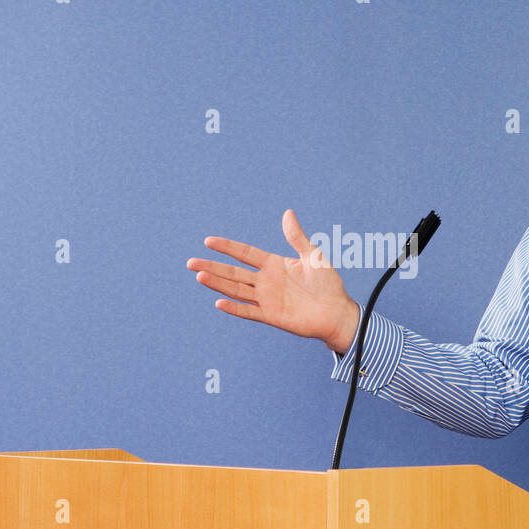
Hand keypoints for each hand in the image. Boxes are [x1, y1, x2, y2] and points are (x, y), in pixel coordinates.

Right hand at [186, 209, 360, 353]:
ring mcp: (267, 299)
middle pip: (233, 272)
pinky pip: (249, 311)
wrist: (337, 312)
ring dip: (217, 284)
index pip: (244, 254)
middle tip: (190, 262)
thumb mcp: (313, 256)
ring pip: (236, 289)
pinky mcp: (272, 316)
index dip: (227, 247)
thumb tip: (287, 213)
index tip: (208, 241)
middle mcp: (266, 282)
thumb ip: (296, 237)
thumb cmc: (327, 284)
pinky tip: (219, 302)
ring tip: (199, 275)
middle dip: (212, 266)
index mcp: (274, 265)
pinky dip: (234, 308)